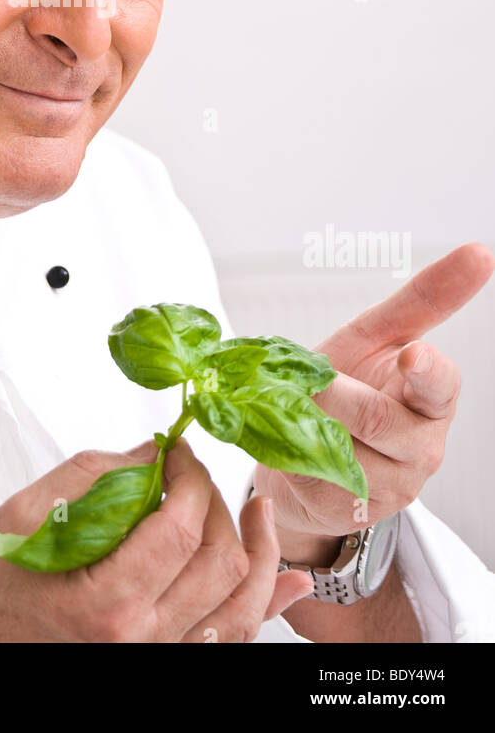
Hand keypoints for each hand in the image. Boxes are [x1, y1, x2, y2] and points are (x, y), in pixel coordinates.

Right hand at [0, 437, 313, 641]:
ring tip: (258, 508)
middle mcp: (143, 642)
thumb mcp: (25, 516)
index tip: (178, 454)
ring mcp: (157, 661)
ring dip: (259, 550)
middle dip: (217, 502)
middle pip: (219, 562)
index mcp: (109, 603)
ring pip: (240, 606)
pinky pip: (232, 642)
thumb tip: (150, 455)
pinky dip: (267, 607)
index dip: (191, 478)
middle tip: (194, 474)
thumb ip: (93, 476)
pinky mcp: (161, 666)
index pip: (181, 527)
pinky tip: (288, 581)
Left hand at [253, 241, 493, 558]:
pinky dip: (293, 454)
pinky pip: (314, 479)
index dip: (426, 370)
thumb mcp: (378, 336)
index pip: (441, 385)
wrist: (307, 443)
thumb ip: (423, 299)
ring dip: (307, 425)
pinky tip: (288, 443)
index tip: (411, 353)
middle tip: (311, 380)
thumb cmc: (349, 381)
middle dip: (339, 396)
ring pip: (343, 452)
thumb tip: (479, 252)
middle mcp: (421, 448)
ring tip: (292, 408)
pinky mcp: (351, 511)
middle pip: (380, 420)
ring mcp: (389, 486)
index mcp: (432, 400)